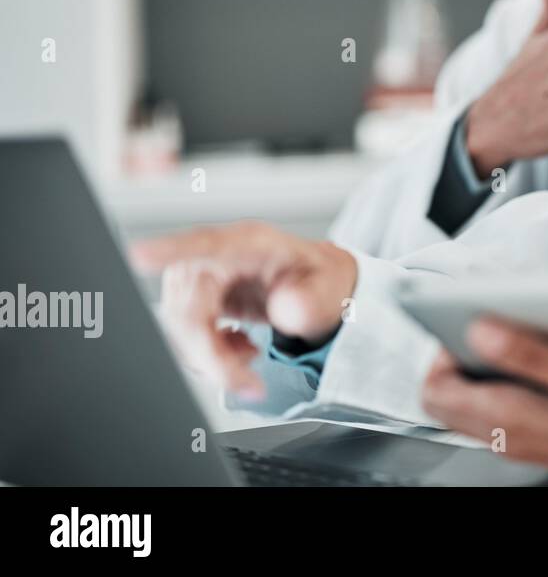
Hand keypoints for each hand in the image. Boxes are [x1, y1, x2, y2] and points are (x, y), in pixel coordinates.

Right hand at [129, 221, 357, 398]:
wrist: (317, 286)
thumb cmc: (319, 279)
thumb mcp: (330, 287)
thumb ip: (310, 300)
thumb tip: (284, 310)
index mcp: (251, 243)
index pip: (206, 244)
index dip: (170, 250)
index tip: (140, 255)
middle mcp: (219, 257)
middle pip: (187, 308)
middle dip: (209, 354)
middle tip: (245, 382)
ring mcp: (204, 278)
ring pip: (182, 328)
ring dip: (211, 357)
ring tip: (249, 360)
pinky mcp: (198, 299)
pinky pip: (187, 335)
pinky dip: (210, 354)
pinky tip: (239, 350)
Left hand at [421, 317, 547, 485]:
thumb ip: (532, 355)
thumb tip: (481, 329)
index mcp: (512, 418)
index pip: (436, 390)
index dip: (441, 350)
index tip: (469, 322)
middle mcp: (507, 435)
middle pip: (444, 399)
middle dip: (455, 356)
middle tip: (485, 326)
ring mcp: (520, 440)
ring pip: (467, 405)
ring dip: (478, 369)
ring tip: (510, 338)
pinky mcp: (538, 437)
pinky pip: (495, 411)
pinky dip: (501, 382)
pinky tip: (536, 363)